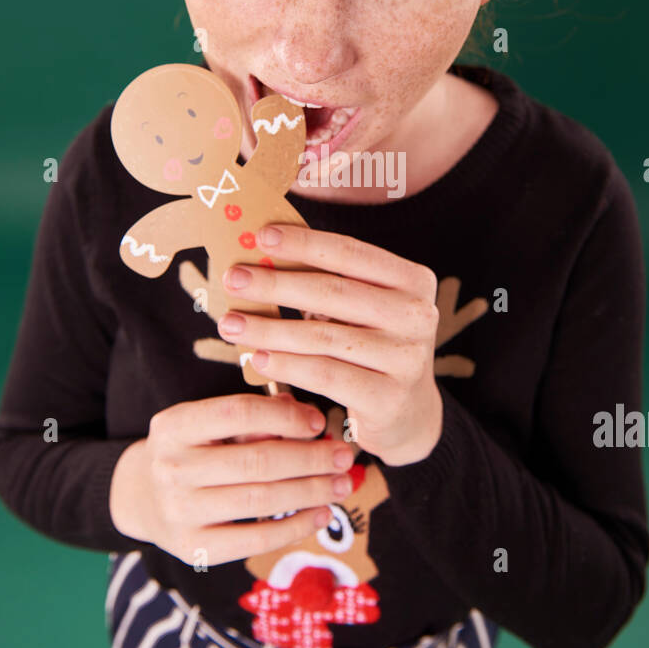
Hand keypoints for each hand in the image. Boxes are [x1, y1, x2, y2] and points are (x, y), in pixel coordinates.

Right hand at [109, 393, 356, 569]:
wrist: (142, 498)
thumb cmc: (192, 452)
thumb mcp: (208, 424)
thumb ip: (254, 418)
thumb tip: (306, 416)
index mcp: (173, 426)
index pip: (237, 412)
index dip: (284, 417)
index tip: (318, 422)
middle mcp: (171, 468)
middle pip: (256, 460)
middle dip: (310, 458)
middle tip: (344, 456)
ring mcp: (179, 511)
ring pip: (260, 500)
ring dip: (310, 491)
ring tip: (341, 484)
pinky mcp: (193, 549)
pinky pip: (254, 540)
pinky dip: (295, 527)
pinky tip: (321, 514)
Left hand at [217, 225, 443, 466]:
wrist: (408, 412)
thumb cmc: (372, 346)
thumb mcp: (364, 308)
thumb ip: (329, 282)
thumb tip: (262, 252)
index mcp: (413, 281)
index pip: (351, 253)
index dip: (304, 242)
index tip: (261, 235)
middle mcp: (418, 315)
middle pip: (334, 292)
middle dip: (276, 284)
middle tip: (233, 278)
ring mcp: (406, 358)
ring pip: (323, 336)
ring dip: (270, 328)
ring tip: (231, 323)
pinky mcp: (388, 397)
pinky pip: (325, 375)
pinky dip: (286, 365)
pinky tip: (257, 357)